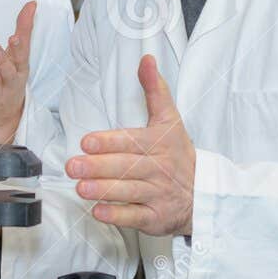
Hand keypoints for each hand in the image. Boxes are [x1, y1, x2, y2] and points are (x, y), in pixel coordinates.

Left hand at [0, 0, 35, 144]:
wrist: (8, 119)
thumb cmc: (12, 81)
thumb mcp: (20, 58)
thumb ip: (23, 31)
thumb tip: (31, 4)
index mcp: (20, 71)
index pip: (21, 58)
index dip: (18, 49)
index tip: (14, 37)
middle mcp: (10, 84)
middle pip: (8, 73)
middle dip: (2, 61)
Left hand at [67, 55, 194, 235]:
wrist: (204, 194)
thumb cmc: (179, 155)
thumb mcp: (170, 120)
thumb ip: (156, 91)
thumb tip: (146, 60)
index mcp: (160, 143)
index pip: (132, 141)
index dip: (109, 142)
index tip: (87, 142)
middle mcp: (159, 168)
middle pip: (126, 167)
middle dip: (98, 167)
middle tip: (73, 166)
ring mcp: (158, 194)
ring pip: (129, 192)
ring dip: (103, 190)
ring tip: (81, 188)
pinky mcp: (156, 217)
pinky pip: (135, 216)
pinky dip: (117, 215)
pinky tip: (98, 211)